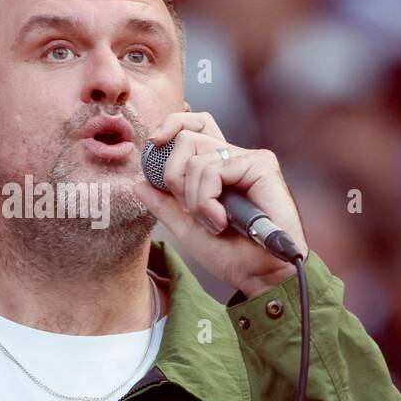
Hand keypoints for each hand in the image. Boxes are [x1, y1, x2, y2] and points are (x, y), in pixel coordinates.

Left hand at [131, 111, 307, 296]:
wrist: (258, 274)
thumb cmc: (230, 254)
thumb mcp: (186, 228)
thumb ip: (164, 205)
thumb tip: (138, 183)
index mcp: (217, 166)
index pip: (193, 127)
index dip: (171, 126)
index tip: (154, 143)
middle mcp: (233, 157)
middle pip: (187, 138)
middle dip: (174, 177)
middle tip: (190, 209)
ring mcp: (248, 159)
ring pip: (194, 159)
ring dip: (195, 201)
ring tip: (213, 224)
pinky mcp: (261, 165)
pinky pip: (213, 170)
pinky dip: (207, 201)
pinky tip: (221, 221)